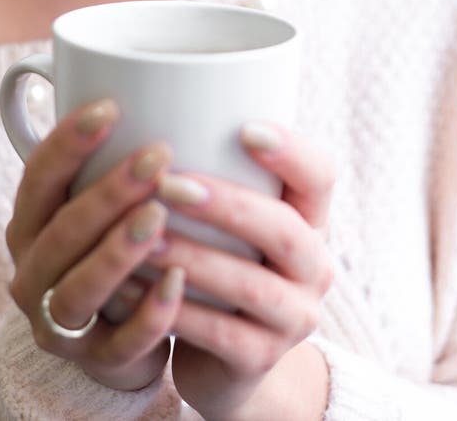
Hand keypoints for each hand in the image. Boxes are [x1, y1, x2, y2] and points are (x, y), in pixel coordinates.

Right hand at [5, 98, 185, 390]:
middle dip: (107, 192)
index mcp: (29, 224)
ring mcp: (60, 323)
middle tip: (158, 155)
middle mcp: (33, 273)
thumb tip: (161, 81)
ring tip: (159, 216)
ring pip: (79, 291)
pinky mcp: (97, 362)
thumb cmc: (111, 245)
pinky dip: (150, 316)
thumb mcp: (97, 203)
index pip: (38, 178)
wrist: (117, 334)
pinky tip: (180, 282)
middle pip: (61, 233)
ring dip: (117, 252)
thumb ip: (110, 157)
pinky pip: (121, 343)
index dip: (68, 141)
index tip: (111, 105)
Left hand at [145, 121, 336, 418]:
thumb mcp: (233, 216)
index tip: (246, 127)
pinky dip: (174, 308)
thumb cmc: (222, 259)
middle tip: (169, 182)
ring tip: (145, 233)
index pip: (321, 176)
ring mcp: (293, 317)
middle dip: (226, 204)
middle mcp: (313, 266)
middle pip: (283, 229)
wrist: (228, 354)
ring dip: (193, 255)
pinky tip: (136, 287)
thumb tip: (153, 97)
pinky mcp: (260, 360)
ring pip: (249, 285)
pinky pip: (218, 334)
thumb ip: (215, 169)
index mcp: (309, 218)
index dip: (291, 152)